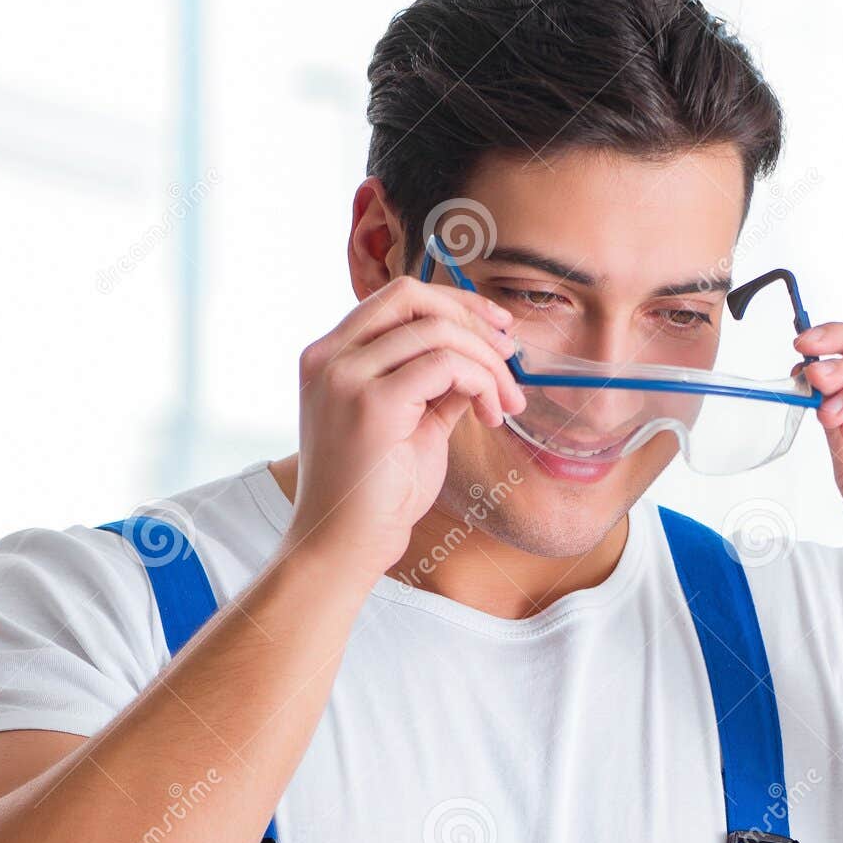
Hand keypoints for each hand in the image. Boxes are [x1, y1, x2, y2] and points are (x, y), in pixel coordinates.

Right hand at [288, 276, 524, 573]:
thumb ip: (436, 385)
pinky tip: (490, 416)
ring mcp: (346, 377)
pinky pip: (446, 366)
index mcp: (331, 356)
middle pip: (413, 296)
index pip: (397, 298)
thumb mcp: (412, 424)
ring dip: (488, 363)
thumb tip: (482, 356)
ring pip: (437, 332)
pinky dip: (481, 383)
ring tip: (506, 403)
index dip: (454, 303)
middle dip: (473, 318)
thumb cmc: (376, 494)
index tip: (496, 328)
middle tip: (511, 354)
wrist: (344, 545)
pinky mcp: (372, 404)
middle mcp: (330, 357)